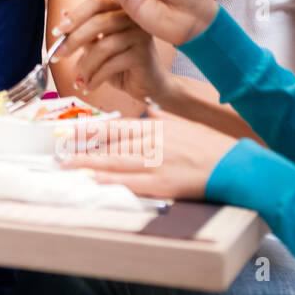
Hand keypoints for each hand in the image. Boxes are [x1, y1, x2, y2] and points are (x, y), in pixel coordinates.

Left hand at [50, 0, 175, 102]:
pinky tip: (90, 85)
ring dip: (85, 66)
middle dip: (73, 41)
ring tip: (80, 79)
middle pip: (98, 22)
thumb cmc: (124, 65)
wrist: (150, 86)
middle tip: (58, 55)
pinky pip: (111, 64)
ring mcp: (140, 35)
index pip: (96, 3)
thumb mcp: (99, 46)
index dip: (74, 16)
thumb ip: (85, 32)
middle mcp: (133, 18)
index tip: (57, 31)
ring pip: (103, 47)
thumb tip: (63, 13)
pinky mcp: (142, 55)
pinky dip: (95, 77)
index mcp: (121, 10)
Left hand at [58, 107, 237, 199]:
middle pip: (111, 142)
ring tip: (68, 164)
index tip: (70, 131)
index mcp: (156, 127)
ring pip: (116, 161)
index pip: (116, 126)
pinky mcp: (163, 183)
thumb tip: (148, 111)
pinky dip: (111, 181)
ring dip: (90, 162)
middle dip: (82, 144)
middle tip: (59, 146)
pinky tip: (95, 180)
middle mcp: (153, 142)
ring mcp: (157, 163)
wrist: (235, 165)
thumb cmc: (208, 147)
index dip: (91, 129)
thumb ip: (162, 119)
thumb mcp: (183, 125)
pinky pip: (131, 182)